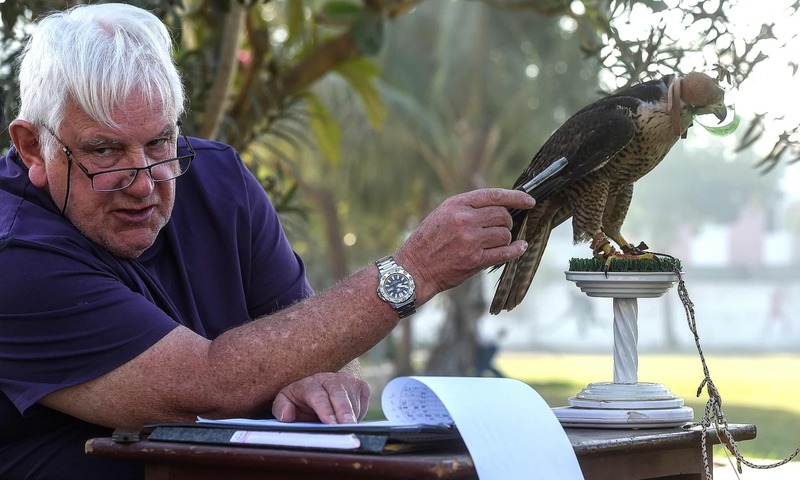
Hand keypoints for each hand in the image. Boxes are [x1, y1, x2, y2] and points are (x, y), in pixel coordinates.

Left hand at [271, 372, 370, 423]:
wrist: (318, 387)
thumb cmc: (300, 399)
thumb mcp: (285, 401)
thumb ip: (281, 408)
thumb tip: (287, 416)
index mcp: (309, 384)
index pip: (317, 396)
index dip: (325, 410)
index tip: (330, 424)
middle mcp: (330, 379)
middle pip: (339, 394)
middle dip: (344, 411)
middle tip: (348, 427)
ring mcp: (347, 381)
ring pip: (353, 400)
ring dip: (351, 416)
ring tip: (345, 429)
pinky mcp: (360, 386)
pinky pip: (363, 402)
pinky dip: (359, 413)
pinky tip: (349, 418)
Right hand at [397, 188, 533, 302]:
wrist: (413, 269)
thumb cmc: (427, 242)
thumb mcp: (442, 215)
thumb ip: (467, 208)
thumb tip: (498, 206)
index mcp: (456, 205)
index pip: (493, 195)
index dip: (515, 197)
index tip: (529, 201)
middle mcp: (464, 220)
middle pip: (502, 215)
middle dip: (507, 222)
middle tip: (502, 228)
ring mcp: (470, 240)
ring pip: (505, 234)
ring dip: (505, 238)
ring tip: (494, 242)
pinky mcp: (474, 260)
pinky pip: (504, 253)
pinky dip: (516, 250)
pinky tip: (521, 247)